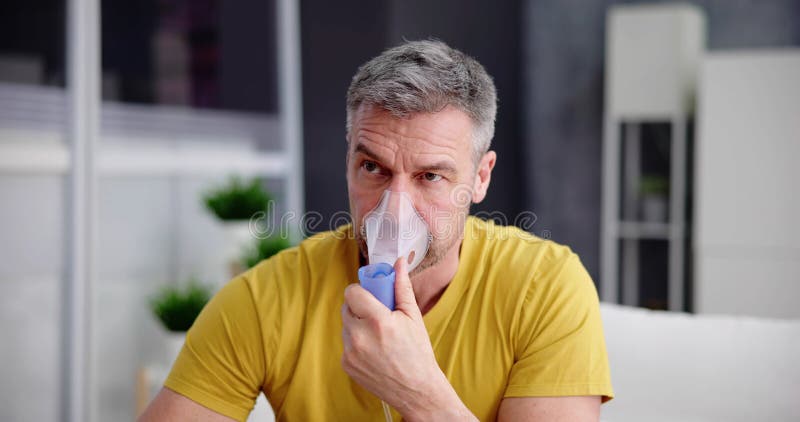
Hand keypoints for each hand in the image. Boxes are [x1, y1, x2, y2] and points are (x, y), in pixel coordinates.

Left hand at [341, 258, 472, 419]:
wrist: (416, 389)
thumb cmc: (418, 351)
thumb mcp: (413, 316)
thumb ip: (401, 287)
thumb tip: (399, 262)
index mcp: (377, 321)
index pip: (352, 292)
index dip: (360, 291)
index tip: (370, 295)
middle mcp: (359, 337)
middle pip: (347, 307)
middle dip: (359, 307)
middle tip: (377, 314)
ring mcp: (350, 353)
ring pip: (345, 325)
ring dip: (357, 325)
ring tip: (378, 335)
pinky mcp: (346, 365)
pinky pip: (345, 343)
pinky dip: (356, 342)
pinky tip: (374, 350)